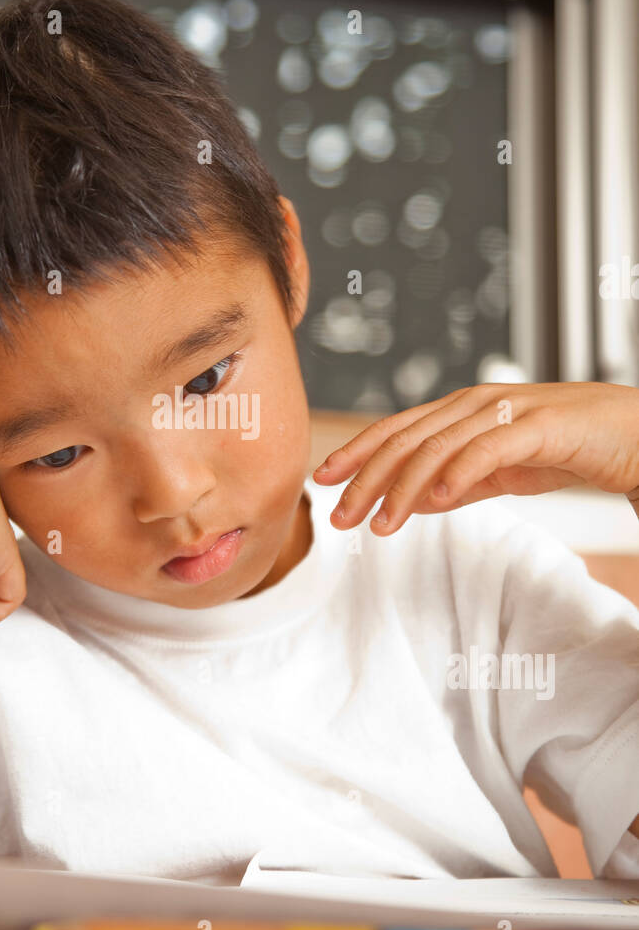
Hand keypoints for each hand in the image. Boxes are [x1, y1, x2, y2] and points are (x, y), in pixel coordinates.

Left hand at [313, 381, 638, 533]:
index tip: (322, 481)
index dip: (355, 453)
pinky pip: (489, 449)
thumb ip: (458, 483)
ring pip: (438, 448)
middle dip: (365, 480)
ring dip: (402, 488)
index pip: (395, 430)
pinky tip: (436, 502)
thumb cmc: (567, 448)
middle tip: (339, 517)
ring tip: (379, 525)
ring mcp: (506, 411)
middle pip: (406, 441)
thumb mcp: (501, 470)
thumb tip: (412, 502)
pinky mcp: (539, 426)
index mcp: (461, 411)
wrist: (633, 433)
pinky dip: (459, 473)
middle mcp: (475, 404)